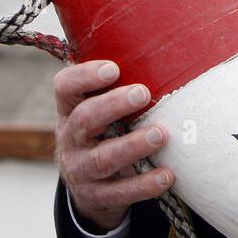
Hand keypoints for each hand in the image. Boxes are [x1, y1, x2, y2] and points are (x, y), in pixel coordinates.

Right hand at [53, 59, 173, 232]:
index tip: (113, 68)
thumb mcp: (104, 108)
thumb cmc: (107, 132)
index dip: (85, 77)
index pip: (65, 87)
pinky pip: (120, 192)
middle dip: (113, 105)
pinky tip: (168, 175)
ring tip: (161, 134)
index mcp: (71, 110)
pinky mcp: (98, 196)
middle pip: (85, 119)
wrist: (91, 188)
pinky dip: (145, 184)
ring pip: (103, 158)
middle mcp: (71, 138)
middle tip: (143, 93)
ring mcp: (82, 169)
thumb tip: (172, 41)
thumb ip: (123, 82)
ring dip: (133, 145)